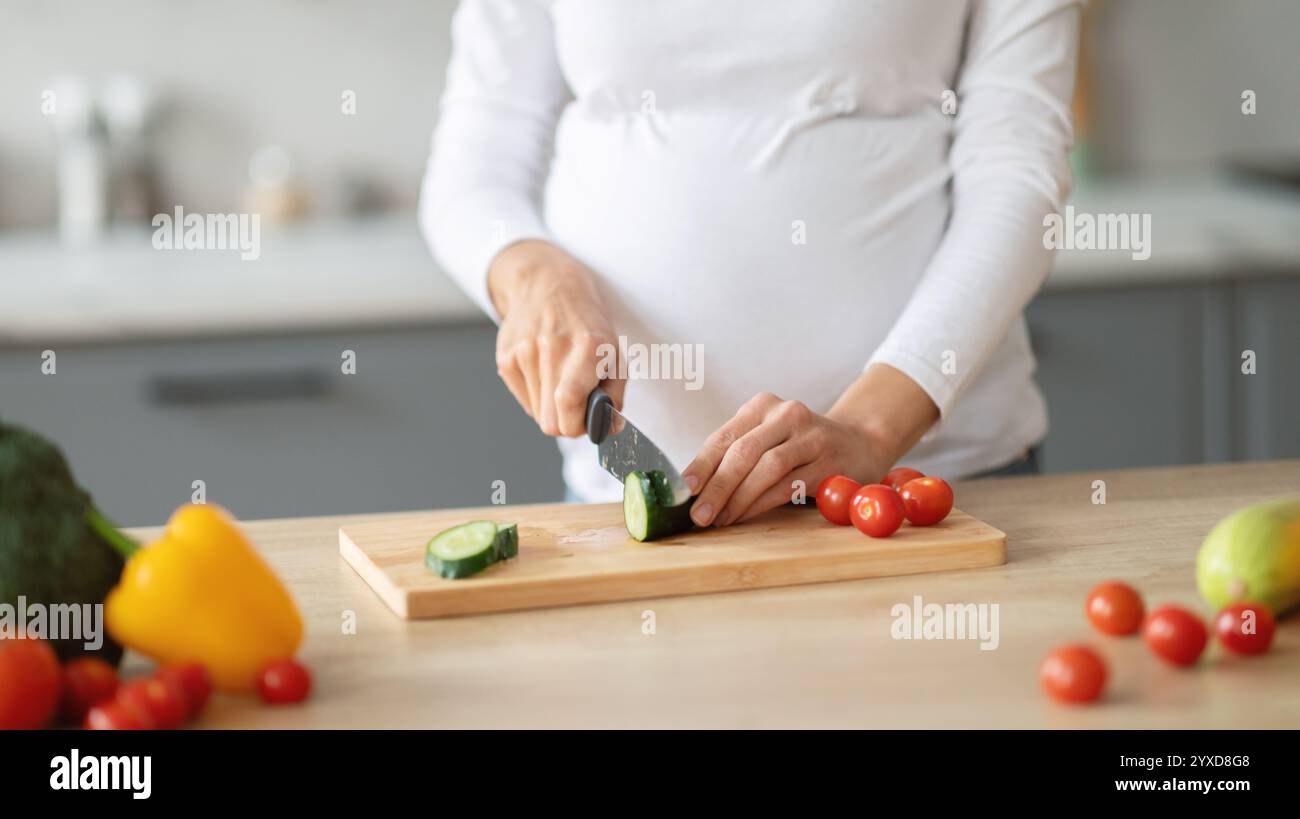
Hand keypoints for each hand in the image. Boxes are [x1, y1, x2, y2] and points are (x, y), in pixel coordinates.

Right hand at [488, 240, 623, 435]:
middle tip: (576, 405)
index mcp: (588, 347)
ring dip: (551, 407)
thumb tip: (608, 428)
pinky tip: (543, 371)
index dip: (578, 426)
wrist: (547, 284)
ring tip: (559, 378)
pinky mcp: (505, 358)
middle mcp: (553, 348)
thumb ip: (615, 395)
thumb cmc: (586, 323)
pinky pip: (523, 400)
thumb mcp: (614, 351)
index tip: (585, 421)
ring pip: (537, 415)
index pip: (570, 405)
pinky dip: (536, 394)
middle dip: (566, 422)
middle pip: (551, 422)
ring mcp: (524, 352)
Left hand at [682, 365, 939, 526]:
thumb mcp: (768, 437)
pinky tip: (747, 516)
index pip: (724, 436)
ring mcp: (811, 437)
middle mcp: (787, 414)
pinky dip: (763, 503)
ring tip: (720, 519)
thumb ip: (736, 455)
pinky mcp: (829, 461)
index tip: (682, 490)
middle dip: (716, 486)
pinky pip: (790, 485)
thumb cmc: (800, 446)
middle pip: (742, 452)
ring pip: (766, 468)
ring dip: (739, 498)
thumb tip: (693, 489)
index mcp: (763, 406)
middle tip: (699, 515)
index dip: (700, 465)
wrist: (859, 441)